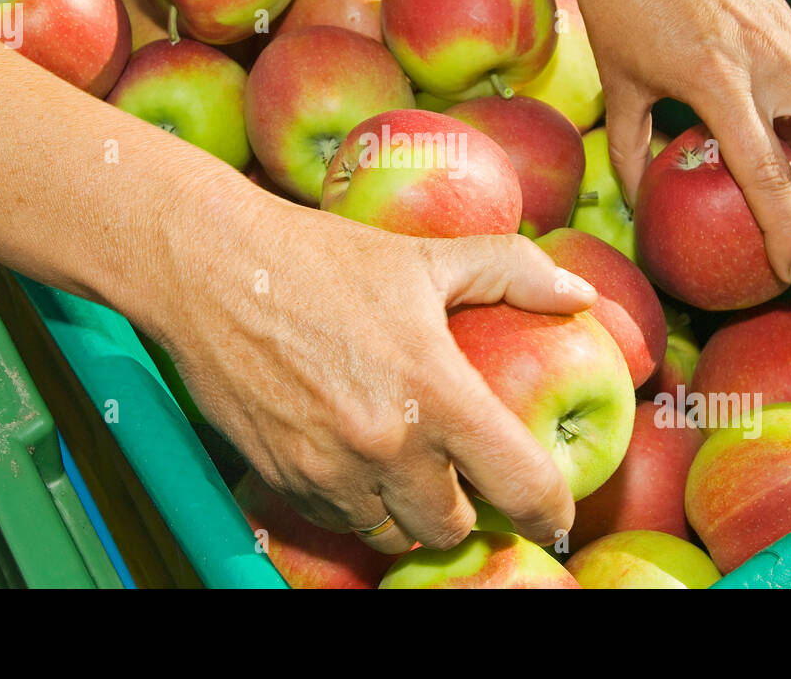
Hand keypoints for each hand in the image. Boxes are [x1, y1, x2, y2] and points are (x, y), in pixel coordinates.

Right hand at [134, 180, 597, 553]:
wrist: (210, 268)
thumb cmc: (322, 257)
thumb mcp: (426, 255)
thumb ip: (513, 272)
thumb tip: (580, 295)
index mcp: (436, 393)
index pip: (520, 484)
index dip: (550, 510)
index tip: (553, 513)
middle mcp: (386, 447)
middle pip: (453, 527)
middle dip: (469, 508)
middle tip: (466, 476)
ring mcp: (330, 471)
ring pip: (393, 535)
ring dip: (411, 514)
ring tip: (411, 471)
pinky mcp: (283, 479)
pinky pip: (338, 519)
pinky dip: (357, 503)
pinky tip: (355, 458)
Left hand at [572, 0, 790, 283]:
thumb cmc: (615, 6)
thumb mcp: (621, 87)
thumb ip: (633, 149)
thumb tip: (640, 202)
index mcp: (719, 82)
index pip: (772, 175)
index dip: (790, 232)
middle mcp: (766, 57)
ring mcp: (782, 31)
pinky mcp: (783, 15)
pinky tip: (767, 114)